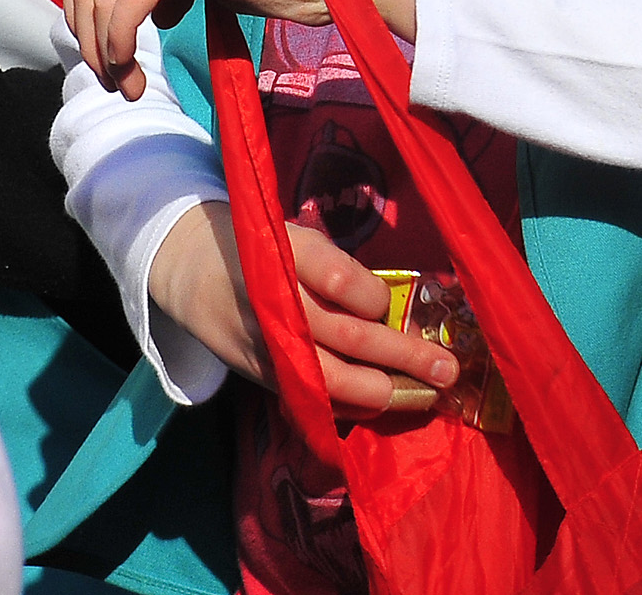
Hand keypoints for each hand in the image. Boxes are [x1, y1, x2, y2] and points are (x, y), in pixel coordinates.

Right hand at [149, 203, 459, 412]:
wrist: (193, 270)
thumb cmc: (262, 247)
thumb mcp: (294, 237)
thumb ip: (337, 268)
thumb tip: (394, 308)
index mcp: (283, 254)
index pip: (336, 278)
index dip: (371, 295)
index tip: (389, 300)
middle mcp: (276, 303)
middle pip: (347, 336)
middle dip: (403, 355)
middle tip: (448, 368)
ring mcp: (268, 345)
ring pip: (333, 378)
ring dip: (385, 389)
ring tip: (425, 392)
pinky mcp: (264, 375)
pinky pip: (315, 396)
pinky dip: (352, 404)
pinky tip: (384, 401)